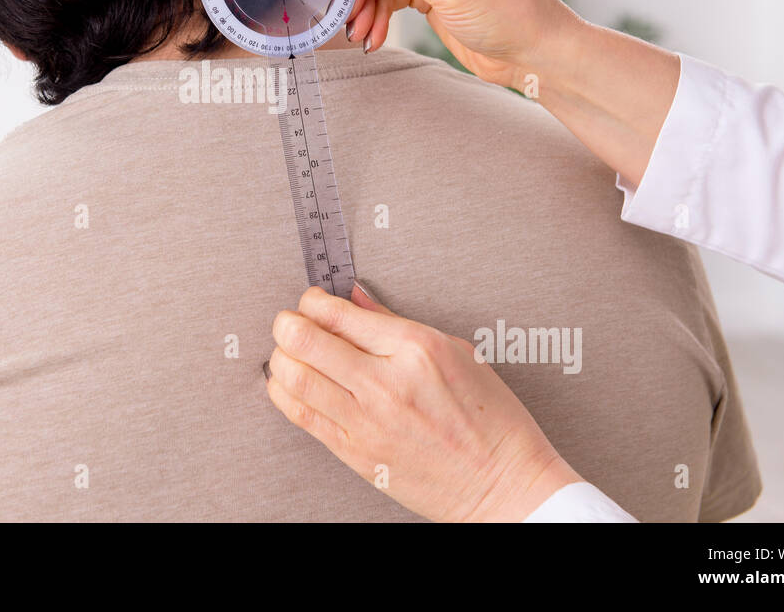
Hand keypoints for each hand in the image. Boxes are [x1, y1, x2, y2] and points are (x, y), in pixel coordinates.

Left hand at [265, 283, 581, 521]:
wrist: (502, 484)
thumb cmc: (490, 420)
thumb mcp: (455, 351)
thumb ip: (393, 324)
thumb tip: (355, 299)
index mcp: (415, 348)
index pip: (337, 313)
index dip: (312, 300)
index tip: (313, 300)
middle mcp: (385, 383)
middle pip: (304, 340)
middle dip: (287, 323)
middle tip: (291, 322)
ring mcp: (366, 420)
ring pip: (292, 376)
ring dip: (281, 356)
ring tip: (290, 351)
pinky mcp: (354, 451)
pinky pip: (300, 414)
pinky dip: (283, 391)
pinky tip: (289, 381)